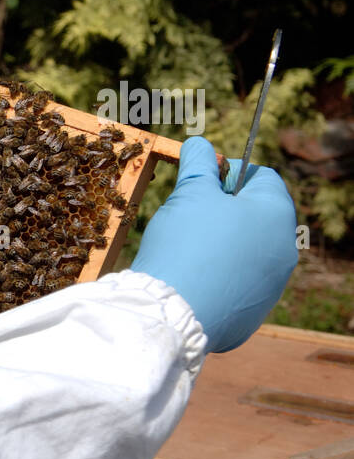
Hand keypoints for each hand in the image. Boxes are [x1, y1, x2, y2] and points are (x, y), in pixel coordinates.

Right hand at [131, 136, 296, 352]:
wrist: (173, 312)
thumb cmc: (185, 245)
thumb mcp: (189, 194)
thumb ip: (199, 165)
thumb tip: (200, 145)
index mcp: (275, 213)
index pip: (260, 176)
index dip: (227, 173)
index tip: (200, 183)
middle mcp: (284, 248)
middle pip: (255, 215)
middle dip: (224, 210)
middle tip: (188, 216)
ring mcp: (273, 283)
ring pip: (247, 250)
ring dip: (222, 243)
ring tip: (188, 250)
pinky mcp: (255, 311)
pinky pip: (238, 283)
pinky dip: (218, 276)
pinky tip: (192, 279)